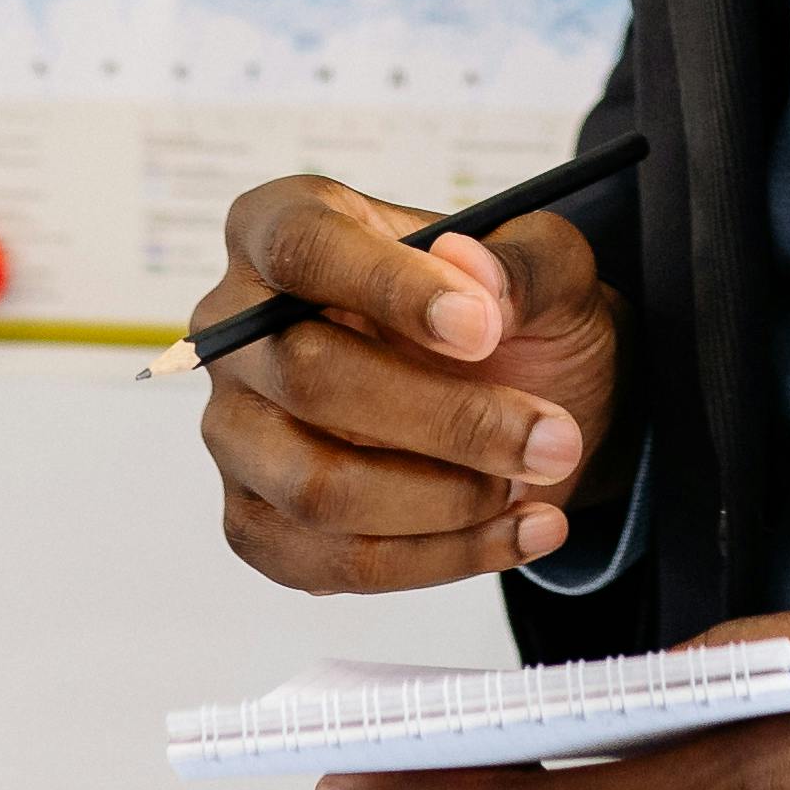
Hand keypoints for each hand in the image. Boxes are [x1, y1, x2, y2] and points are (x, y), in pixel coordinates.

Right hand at [194, 174, 622, 592]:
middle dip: (448, 420)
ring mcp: (237, 432)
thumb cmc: (509, 312)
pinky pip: (329, 562)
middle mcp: (237, 331)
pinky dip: (437, 559)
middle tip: (552, 439)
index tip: (482, 330)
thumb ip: (521, 261)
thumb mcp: (547, 263)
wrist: (524, 396)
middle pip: (308, 376)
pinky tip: (516, 532)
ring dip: (445, 502)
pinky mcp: (257, 520)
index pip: (302, 248)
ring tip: (534, 486)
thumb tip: (472, 274)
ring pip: (316, 487)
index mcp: (282, 227)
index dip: (389, 289)